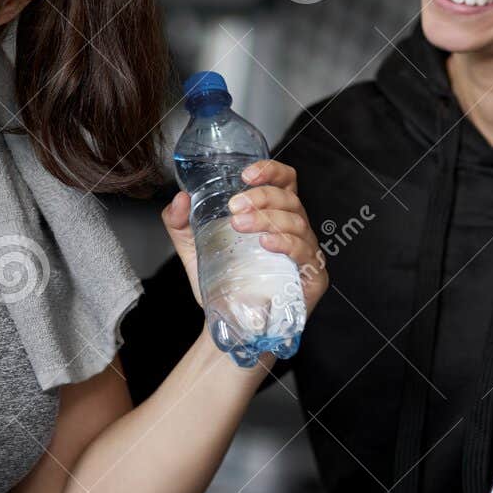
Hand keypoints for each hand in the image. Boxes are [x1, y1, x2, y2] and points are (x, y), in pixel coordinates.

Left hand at [161, 159, 329, 314]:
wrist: (228, 322)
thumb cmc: (222, 282)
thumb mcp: (193, 247)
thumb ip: (180, 222)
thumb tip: (179, 199)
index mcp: (272, 214)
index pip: (284, 181)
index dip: (271, 170)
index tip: (246, 174)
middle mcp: (293, 229)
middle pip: (289, 198)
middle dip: (261, 197)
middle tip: (234, 207)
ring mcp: (306, 252)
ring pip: (297, 222)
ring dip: (267, 218)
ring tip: (240, 225)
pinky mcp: (312, 277)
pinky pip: (305, 252)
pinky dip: (286, 243)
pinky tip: (266, 243)